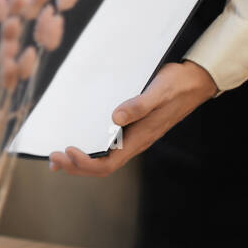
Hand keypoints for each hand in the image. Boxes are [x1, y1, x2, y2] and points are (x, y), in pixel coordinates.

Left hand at [48, 60, 217, 175]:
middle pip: (101, 166)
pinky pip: (107, 147)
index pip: (108, 163)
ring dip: (78, 161)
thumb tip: (116, 117)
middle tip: (52, 157)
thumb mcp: (159, 91)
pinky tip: (76, 142)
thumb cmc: (177, 85)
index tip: (68, 150)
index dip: (86, 163)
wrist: (195, 81)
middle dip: (75, 165)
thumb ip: (140, 105)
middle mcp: (134, 142)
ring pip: (103, 159)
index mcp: (139, 139)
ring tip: (56, 157)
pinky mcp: (131, 129)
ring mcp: (132, 137)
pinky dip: (88, 148)